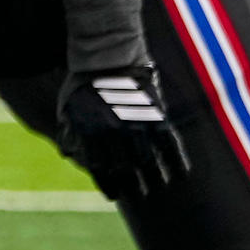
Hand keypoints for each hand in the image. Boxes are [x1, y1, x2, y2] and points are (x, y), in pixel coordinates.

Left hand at [53, 59, 191, 198]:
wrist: (106, 53)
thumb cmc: (83, 82)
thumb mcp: (67, 108)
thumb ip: (69, 132)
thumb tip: (68, 154)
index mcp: (89, 133)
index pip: (100, 171)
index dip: (108, 186)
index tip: (115, 196)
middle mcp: (113, 133)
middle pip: (125, 170)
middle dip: (131, 186)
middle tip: (137, 195)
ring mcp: (136, 124)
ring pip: (148, 162)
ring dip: (154, 178)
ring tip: (158, 186)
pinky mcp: (155, 114)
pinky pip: (170, 144)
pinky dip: (177, 161)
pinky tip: (182, 173)